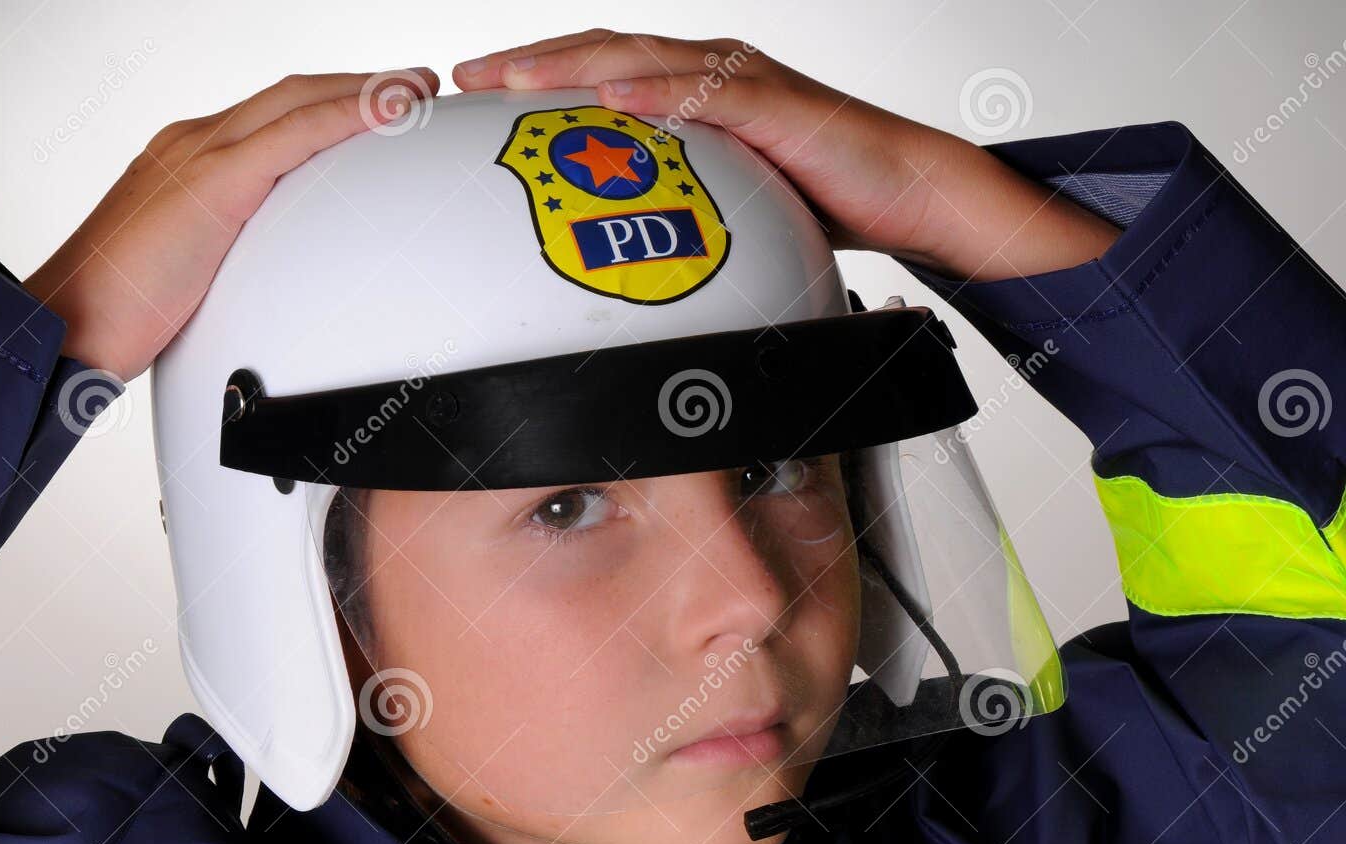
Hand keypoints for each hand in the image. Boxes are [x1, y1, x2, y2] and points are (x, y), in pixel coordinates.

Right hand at [25, 69, 437, 380]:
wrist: (65, 327)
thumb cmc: (118, 315)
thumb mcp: (193, 276)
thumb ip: (232, 259)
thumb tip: (271, 283)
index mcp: (188, 162)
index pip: (273, 118)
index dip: (330, 106)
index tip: (379, 110)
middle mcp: (193, 143)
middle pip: (292, 94)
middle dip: (360, 86)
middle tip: (418, 86)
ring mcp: (200, 155)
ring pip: (298, 101)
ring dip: (367, 91)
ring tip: (420, 90)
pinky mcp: (211, 181)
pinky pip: (294, 135)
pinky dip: (347, 117)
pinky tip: (391, 112)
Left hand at [453, 30, 1118, 282]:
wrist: (916, 191)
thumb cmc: (827, 195)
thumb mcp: (731, 202)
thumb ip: (680, 202)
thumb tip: (626, 251)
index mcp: (698, 92)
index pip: (601, 73)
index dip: (537, 77)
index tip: (477, 94)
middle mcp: (714, 73)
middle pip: (603, 55)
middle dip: (530, 63)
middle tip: (466, 77)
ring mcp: (744, 82)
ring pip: (641, 64)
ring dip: (569, 69)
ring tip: (510, 79)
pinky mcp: (778, 105)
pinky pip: (707, 96)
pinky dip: (653, 95)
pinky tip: (604, 100)